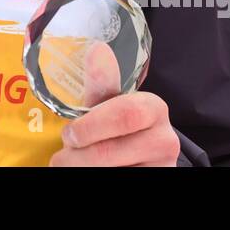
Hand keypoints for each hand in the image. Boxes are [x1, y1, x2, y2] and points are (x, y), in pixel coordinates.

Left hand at [48, 42, 179, 166]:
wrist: (139, 158)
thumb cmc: (118, 127)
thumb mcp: (109, 104)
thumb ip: (101, 82)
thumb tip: (97, 48)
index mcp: (154, 108)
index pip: (124, 114)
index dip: (90, 126)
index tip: (69, 133)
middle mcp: (166, 140)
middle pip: (110, 151)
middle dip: (79, 154)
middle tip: (63, 154)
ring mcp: (162, 166)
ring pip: (110, 170)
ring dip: (79, 168)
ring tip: (69, 163)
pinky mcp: (155, 179)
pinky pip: (116, 180)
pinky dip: (94, 176)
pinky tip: (89, 170)